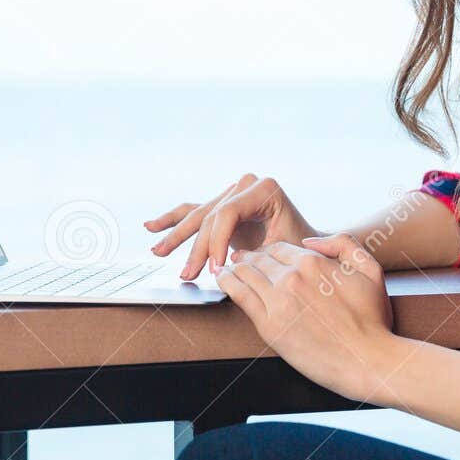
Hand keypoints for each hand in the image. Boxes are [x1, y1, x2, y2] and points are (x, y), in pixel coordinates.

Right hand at [144, 173, 319, 279]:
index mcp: (263, 189)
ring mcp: (232, 193)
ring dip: (177, 236)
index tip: (214, 268)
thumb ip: (255, 253)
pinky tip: (152, 227)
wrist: (308, 244)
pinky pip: (195, 212)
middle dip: (196, 248)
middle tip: (188, 273)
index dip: (217, 242)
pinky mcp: (223, 206)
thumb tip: (229, 263)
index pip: (228, 213)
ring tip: (158, 252)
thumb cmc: (300, 247)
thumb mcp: (283, 250)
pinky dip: (174, 221)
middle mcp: (245, 185)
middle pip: (211, 216)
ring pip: (198, 215)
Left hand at [213, 234, 400, 402]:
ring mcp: (278, 301)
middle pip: (260, 259)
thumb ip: (344, 244)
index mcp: (313, 262)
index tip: (262, 255)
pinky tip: (221, 278)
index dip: (268, 250)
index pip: (279, 247)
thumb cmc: (372, 320)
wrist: (367, 360)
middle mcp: (292, 277)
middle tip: (239, 258)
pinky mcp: (269, 325)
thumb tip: (311, 240)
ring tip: (226, 267)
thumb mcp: (371, 270)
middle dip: (249, 257)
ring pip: (245, 273)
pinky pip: (239, 296)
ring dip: (234, 267)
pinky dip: (227, 282)